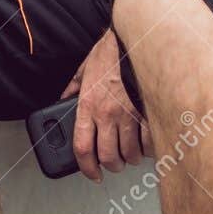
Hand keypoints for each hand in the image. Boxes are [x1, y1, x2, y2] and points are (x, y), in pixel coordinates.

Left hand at [63, 28, 152, 181]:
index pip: (83, 147)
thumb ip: (72, 88)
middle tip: (112, 164)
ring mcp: (130, 114)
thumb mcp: (84, 68)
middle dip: (110, 166)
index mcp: (88, 105)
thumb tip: (62, 100)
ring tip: (129, 154)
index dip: (86, 167)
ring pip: (130, 153)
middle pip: (108, 156)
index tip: (92, 173)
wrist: (136, 39)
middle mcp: (108, 113)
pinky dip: (148, 149)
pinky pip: (150, 142)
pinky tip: (145, 145)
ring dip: (130, 159)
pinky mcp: (149, 112)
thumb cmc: (111, 52)